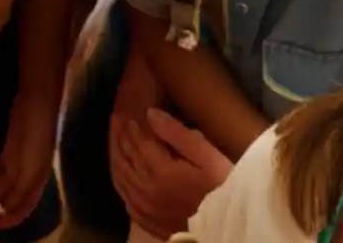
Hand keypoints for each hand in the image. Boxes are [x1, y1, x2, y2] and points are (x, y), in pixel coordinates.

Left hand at [0, 99, 57, 230]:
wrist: (36, 99)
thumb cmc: (36, 134)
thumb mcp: (33, 166)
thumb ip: (24, 189)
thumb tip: (10, 208)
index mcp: (36, 177)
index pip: (25, 204)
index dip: (13, 217)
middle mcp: (28, 169)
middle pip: (12, 193)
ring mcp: (18, 155)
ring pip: (3, 179)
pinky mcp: (9, 142)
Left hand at [110, 108, 231, 239]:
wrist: (227, 228)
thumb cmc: (223, 189)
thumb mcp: (209, 158)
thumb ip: (178, 134)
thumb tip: (151, 114)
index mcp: (161, 172)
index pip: (138, 144)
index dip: (131, 128)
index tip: (126, 116)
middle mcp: (146, 190)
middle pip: (125, 158)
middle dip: (120, 138)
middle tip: (115, 123)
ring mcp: (144, 207)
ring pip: (121, 177)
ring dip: (116, 156)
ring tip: (114, 141)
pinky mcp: (146, 220)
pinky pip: (124, 195)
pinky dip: (119, 179)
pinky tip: (120, 171)